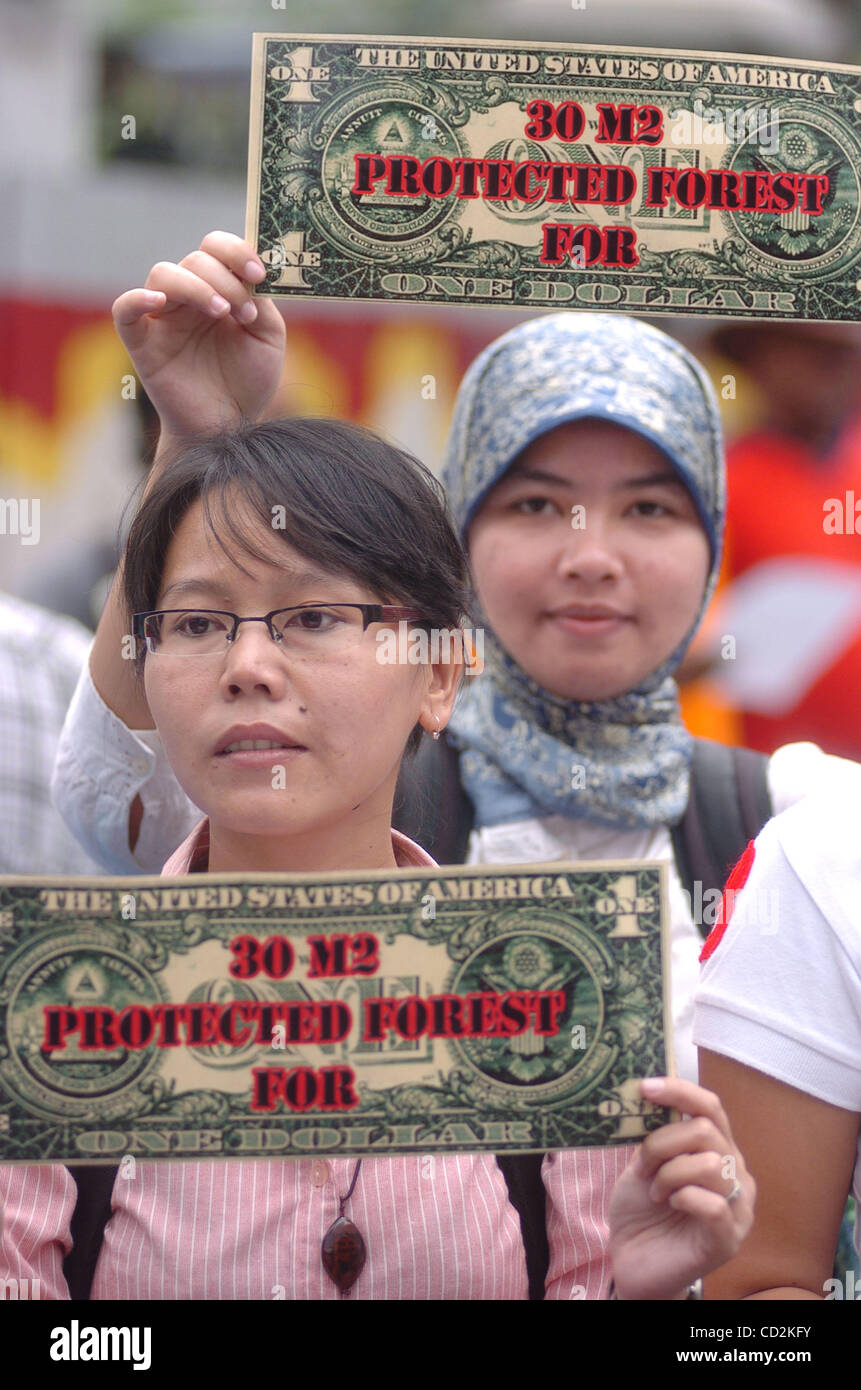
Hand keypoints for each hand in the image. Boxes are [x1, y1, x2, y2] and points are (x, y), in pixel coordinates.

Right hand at [112, 230, 285, 438]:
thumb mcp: (268, 339)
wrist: (230, 425)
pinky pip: (124, 310)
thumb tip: (253, 277)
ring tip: (222, 312)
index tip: (258, 274)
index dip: (236, 251)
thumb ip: (263, 304)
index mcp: (218, 290)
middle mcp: (188, 299)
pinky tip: (158, 301)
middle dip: (224, 279)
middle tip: (243, 311)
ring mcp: (163, 319)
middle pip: (194, 260)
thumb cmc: (247, 382)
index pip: (216, 248)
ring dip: (196, 286)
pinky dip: (135, 299)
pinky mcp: (142, 344)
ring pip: (164, 274)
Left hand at [608, 1076, 754, 1299]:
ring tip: (657, 1193)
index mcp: (717, 1150)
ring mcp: (738, 1207)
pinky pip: (713, 1204)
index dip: (679, 1091)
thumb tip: (646, 1096)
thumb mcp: (642, 1164)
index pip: (710, 1107)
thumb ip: (652, 1134)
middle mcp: (735, 1173)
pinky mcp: (730, 1238)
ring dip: (670, 1175)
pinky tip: (671, 1206)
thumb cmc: (642, 1212)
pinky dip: (683, 1197)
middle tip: (643, 1168)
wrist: (633, 1263)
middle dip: (662, 1144)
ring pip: (711, 1164)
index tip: (645, 1087)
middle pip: (706, 1130)